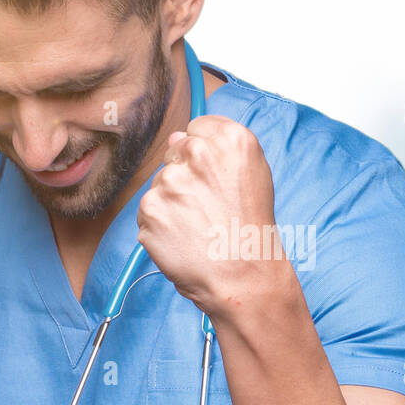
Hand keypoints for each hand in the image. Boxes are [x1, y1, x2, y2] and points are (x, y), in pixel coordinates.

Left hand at [136, 115, 283, 316]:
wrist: (243, 276)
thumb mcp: (255, 175)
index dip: (203, 154)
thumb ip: (219, 148)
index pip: (196, 127)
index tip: (213, 176)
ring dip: (172, 202)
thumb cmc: (251, 230)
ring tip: (198, 226)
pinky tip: (183, 238)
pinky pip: (149, 210)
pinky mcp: (150, 208)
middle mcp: (198, 153)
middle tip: (207, 206)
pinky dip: (161, 225)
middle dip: (184, 175)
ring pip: (161, 183)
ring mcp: (171, 181)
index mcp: (231, 139)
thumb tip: (180, 138)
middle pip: (175, 151)